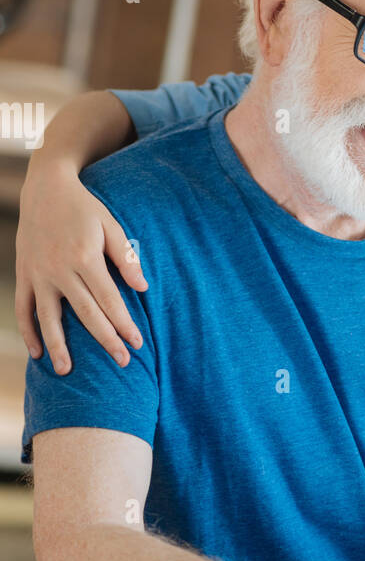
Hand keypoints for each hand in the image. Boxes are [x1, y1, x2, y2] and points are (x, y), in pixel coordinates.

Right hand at [16, 164, 147, 374]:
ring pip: (49, 317)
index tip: (137, 343)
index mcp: (85, 257)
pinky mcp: (24, 274)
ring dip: (58, 346)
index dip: (124, 324)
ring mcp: (39, 273)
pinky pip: (24, 307)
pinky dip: (28, 331)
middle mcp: (60, 269)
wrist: (45, 189)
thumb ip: (126, 257)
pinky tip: (37, 352)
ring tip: (66, 372)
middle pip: (85, 313)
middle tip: (122, 364)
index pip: (109, 299)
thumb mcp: (111, 225)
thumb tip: (143, 288)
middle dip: (105, 340)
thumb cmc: (84, 208)